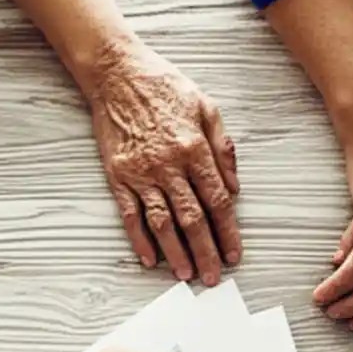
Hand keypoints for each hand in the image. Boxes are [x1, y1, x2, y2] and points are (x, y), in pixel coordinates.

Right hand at [87, 39, 240, 285]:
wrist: (117, 74)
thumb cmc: (164, 87)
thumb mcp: (207, 106)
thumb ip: (223, 148)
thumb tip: (235, 188)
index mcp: (195, 149)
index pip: (217, 201)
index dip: (228, 232)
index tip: (234, 254)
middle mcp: (169, 165)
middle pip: (192, 219)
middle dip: (205, 252)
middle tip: (213, 277)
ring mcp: (142, 173)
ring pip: (162, 222)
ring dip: (176, 253)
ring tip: (186, 274)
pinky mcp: (119, 176)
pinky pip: (130, 215)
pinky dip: (140, 240)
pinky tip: (150, 259)